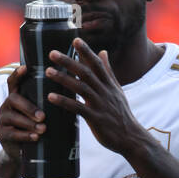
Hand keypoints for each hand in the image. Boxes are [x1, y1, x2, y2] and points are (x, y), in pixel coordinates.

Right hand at [0, 65, 45, 162]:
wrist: (24, 153)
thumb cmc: (37, 128)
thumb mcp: (42, 114)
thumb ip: (49, 104)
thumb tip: (74, 92)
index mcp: (16, 97)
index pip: (13, 82)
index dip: (17, 74)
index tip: (25, 68)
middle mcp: (6, 105)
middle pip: (13, 99)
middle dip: (29, 107)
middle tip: (43, 116)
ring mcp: (1, 119)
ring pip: (13, 117)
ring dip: (29, 123)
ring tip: (43, 129)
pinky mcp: (1, 134)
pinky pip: (12, 133)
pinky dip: (25, 135)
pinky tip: (35, 137)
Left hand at [46, 40, 142, 155]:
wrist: (130, 137)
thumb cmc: (121, 114)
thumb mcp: (117, 90)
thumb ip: (108, 71)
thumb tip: (103, 52)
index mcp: (109, 84)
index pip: (97, 64)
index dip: (86, 51)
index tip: (75, 40)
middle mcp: (104, 91)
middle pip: (85, 72)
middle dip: (69, 62)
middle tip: (52, 53)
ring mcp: (100, 104)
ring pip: (80, 88)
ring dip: (63, 79)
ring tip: (48, 71)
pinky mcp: (95, 118)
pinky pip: (77, 108)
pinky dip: (64, 101)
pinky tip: (51, 97)